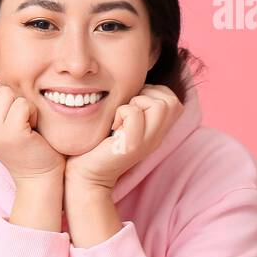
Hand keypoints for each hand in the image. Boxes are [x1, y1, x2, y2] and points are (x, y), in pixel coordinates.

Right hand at [0, 70, 65, 180]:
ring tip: (24, 121)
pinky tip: (32, 127)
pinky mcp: (13, 133)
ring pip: (6, 92)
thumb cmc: (22, 142)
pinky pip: (22, 104)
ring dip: (21, 102)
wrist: (37, 175)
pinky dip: (32, 112)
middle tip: (15, 113)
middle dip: (6, 92)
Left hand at [64, 84, 183, 193]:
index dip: (152, 93)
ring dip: (136, 103)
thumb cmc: (96, 145)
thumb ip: (131, 105)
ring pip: (160, 105)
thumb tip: (132, 81)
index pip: (172, 99)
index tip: (130, 105)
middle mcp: (156, 137)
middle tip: (125, 110)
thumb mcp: (120, 121)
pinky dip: (121, 113)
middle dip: (147, 96)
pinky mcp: (132, 146)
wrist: (84, 175)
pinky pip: (135, 114)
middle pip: (172, 102)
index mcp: (156, 130)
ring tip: (120, 118)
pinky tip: (112, 127)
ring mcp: (147, 143)